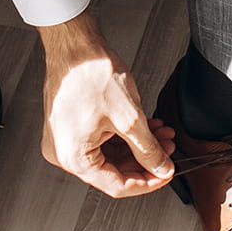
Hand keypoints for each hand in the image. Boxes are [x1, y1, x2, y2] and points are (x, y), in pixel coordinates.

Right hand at [38, 11, 175, 197]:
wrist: (75, 45)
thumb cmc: (90, 73)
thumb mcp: (129, 118)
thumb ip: (148, 149)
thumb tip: (161, 168)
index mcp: (73, 158)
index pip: (117, 185)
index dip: (147, 182)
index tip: (166, 173)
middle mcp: (64, 153)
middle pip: (113, 171)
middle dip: (145, 160)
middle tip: (167, 150)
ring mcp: (65, 140)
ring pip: (110, 155)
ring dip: (138, 147)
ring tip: (161, 134)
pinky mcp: (71, 127)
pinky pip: (101, 141)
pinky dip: (124, 137)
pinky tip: (146, 127)